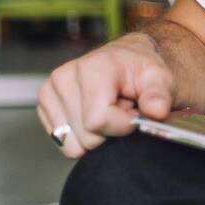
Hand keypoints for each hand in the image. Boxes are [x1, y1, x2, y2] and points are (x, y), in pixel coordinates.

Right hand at [36, 31, 174, 159]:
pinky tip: (93, 113)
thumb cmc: (141, 69)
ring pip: (72, 143)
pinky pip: (63, 142)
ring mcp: (50, 91)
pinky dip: (81, 134)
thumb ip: (159, 95)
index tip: (133, 111)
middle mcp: (64, 77)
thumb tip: (156, 111)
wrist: (126, 60)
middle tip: (121, 108)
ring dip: (96, 133)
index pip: (98, 121)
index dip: (121, 125)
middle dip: (110, 129)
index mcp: (91, 68)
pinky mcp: (45, 105)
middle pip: (85, 136)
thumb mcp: (159, 77)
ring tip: (108, 109)